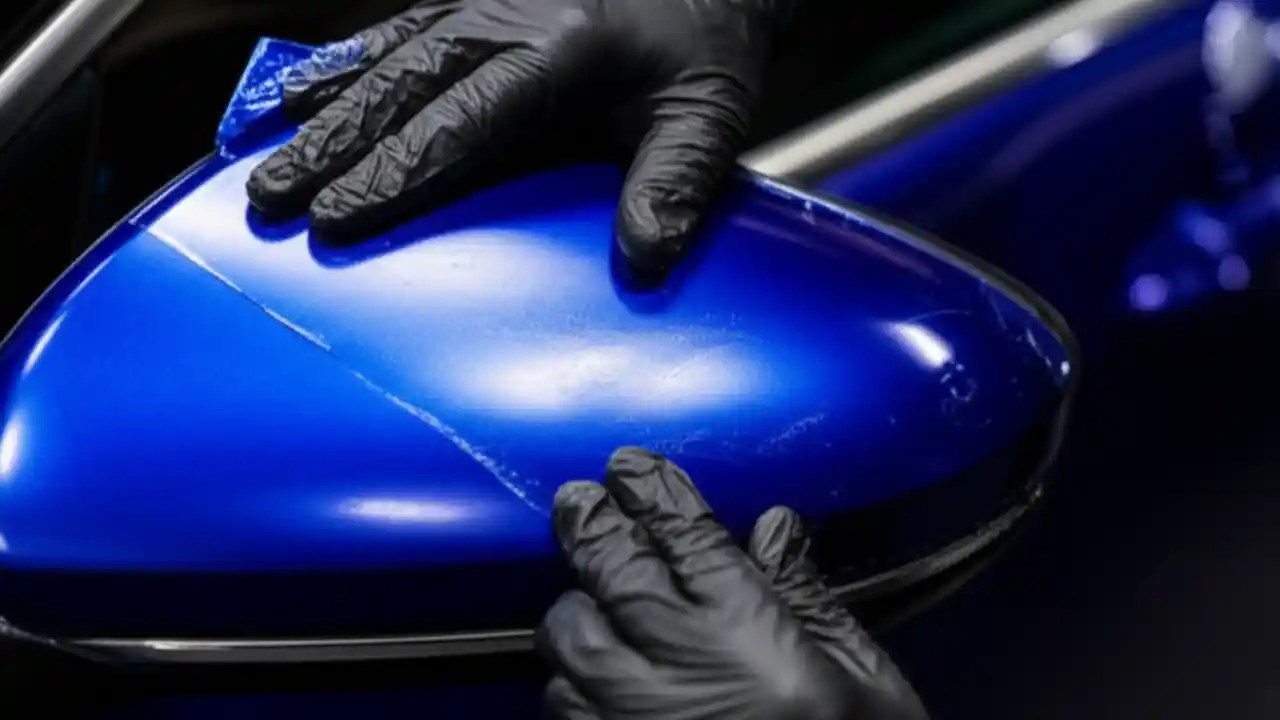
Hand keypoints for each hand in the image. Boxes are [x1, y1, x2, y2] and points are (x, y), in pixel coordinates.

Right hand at [246, 0, 789, 274]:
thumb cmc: (705, 46)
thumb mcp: (708, 116)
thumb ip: (673, 183)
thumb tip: (645, 258)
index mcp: (557, 53)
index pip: (459, 124)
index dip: (394, 173)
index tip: (336, 218)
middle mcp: (504, 19)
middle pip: (399, 89)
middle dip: (329, 147)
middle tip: (267, 197)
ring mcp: (481, 3)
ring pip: (382, 57)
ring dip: (320, 108)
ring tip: (259, 152)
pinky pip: (392, 30)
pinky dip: (339, 62)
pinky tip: (297, 88)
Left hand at [540, 448, 928, 719]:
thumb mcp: (866, 682)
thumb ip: (813, 600)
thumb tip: (777, 529)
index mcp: (750, 634)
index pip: (683, 533)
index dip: (650, 490)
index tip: (631, 466)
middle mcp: (680, 668)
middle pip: (611, 569)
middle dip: (589, 523)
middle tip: (580, 500)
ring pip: (569, 638)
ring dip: (574, 607)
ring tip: (582, 593)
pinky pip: (563, 710)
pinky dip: (568, 682)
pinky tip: (583, 676)